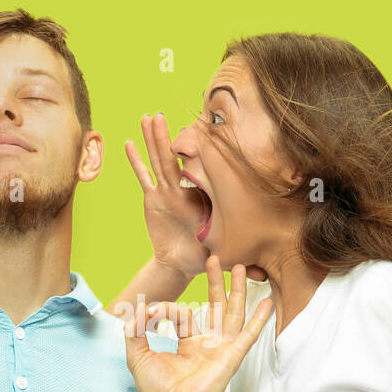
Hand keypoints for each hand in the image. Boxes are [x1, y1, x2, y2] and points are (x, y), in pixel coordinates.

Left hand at [123, 254, 273, 391]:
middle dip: (216, 283)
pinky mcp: (231, 355)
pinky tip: (267, 302)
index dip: (162, 309)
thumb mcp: (138, 356)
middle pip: (215, 306)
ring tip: (241, 268)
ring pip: (233, 313)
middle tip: (216, 259)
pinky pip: (248, 334)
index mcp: (188, 343)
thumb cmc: (158, 391)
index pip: (180, 313)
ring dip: (237, 290)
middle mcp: (208, 343)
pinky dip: (259, 318)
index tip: (147, 312)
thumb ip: (134, 331)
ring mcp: (222, 348)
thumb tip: (138, 308)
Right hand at [125, 113, 266, 281]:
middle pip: (175, 158)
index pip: (199, 169)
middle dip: (169, 136)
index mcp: (201, 197)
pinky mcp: (153, 199)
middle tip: (162, 113)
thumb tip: (263, 277)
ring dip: (152, 140)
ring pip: (159, 161)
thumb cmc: (205, 254)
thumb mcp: (224, 255)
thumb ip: (241, 263)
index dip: (198, 150)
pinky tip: (128, 144)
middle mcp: (184, 190)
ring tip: (146, 117)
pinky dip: (136, 161)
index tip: (198, 128)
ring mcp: (167, 192)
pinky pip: (143, 178)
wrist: (182, 263)